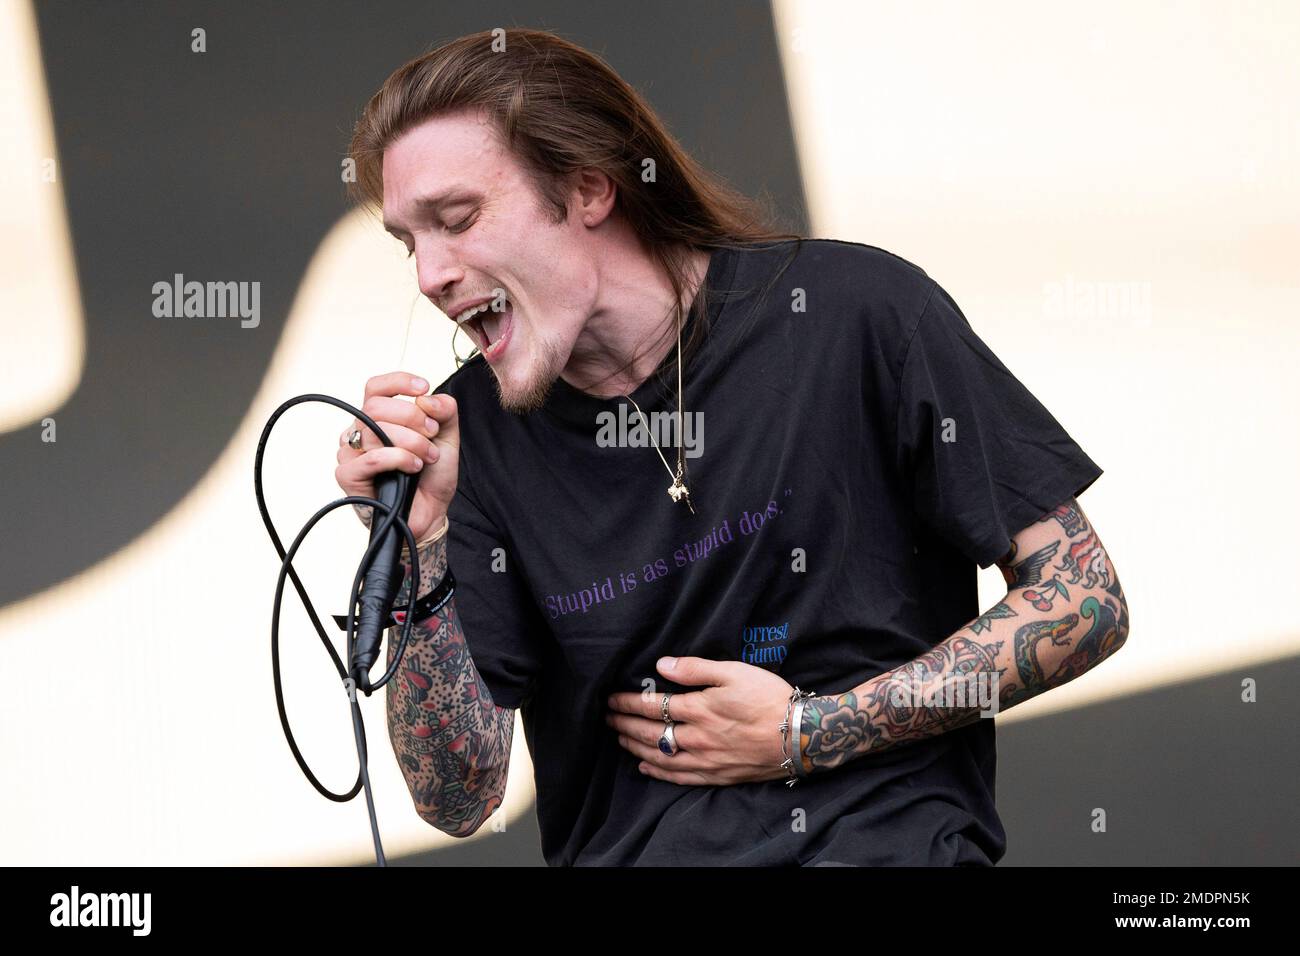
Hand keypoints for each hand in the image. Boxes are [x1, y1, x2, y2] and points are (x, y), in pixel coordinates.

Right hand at [334, 371, 459, 541]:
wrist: (430, 511)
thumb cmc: (431, 475)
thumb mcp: (446, 436)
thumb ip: (444, 410)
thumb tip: (427, 398)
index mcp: (379, 418)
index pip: (376, 388)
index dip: (398, 381)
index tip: (424, 387)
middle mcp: (360, 432)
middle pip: (376, 406)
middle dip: (412, 417)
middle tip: (432, 435)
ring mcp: (350, 453)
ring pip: (375, 431)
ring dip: (412, 442)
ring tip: (427, 457)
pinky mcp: (348, 475)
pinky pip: (371, 458)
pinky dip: (398, 458)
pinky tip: (413, 467)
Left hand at [605, 656, 795, 784]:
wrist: (801, 736)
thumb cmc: (769, 698)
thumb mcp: (734, 672)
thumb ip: (696, 669)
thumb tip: (662, 665)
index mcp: (699, 709)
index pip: (651, 706)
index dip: (627, 702)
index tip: (610, 699)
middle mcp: (697, 738)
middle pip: (649, 733)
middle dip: (624, 724)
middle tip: (606, 719)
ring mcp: (705, 760)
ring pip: (659, 756)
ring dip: (635, 747)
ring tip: (619, 739)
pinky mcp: (717, 775)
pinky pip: (679, 777)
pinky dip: (657, 772)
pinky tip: (645, 767)